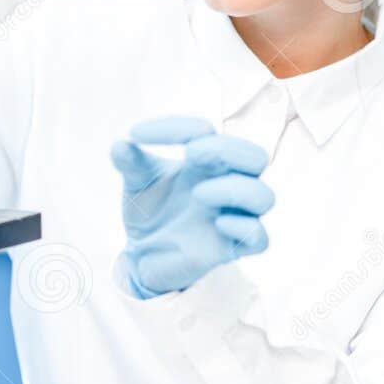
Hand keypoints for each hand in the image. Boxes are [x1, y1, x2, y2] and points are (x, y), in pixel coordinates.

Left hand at [109, 116, 274, 298]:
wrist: (142, 256)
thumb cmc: (150, 212)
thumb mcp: (136, 184)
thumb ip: (130, 163)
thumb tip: (120, 145)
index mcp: (205, 162)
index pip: (205, 131)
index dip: (176, 128)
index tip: (136, 135)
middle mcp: (225, 184)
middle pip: (255, 157)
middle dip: (228, 150)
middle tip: (192, 155)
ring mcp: (231, 216)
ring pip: (263, 196)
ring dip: (234, 189)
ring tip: (198, 193)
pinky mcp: (230, 248)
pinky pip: (258, 238)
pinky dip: (243, 228)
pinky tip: (216, 225)